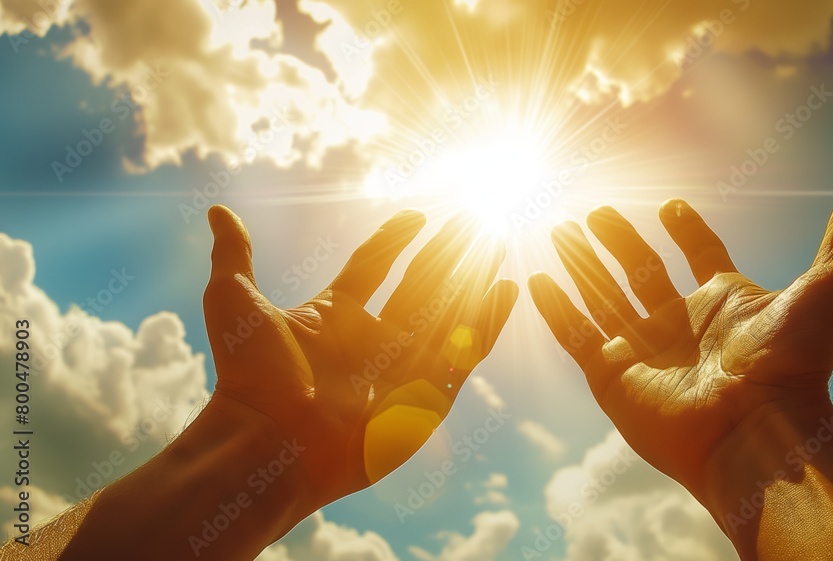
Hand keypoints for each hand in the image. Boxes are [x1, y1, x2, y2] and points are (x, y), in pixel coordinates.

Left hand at [203, 207, 516, 510]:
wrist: (270, 442)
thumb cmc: (251, 377)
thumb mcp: (236, 301)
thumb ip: (234, 254)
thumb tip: (216, 211)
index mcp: (335, 315)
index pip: (373, 266)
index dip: (394, 239)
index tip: (417, 215)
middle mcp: (373, 338)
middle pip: (419, 284)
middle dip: (446, 251)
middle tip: (473, 218)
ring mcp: (402, 367)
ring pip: (448, 311)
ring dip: (473, 277)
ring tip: (497, 243)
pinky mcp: (428, 397)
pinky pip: (465, 354)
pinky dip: (488, 323)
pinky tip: (506, 291)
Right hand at [529, 173, 832, 499]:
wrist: (757, 430)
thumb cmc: (795, 362)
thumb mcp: (831, 284)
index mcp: (724, 302)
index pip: (698, 255)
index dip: (686, 229)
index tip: (670, 206)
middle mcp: (680, 325)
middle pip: (641, 271)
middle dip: (618, 240)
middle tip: (592, 212)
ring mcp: (644, 350)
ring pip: (603, 295)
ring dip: (580, 264)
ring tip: (559, 231)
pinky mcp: (611, 375)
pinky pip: (575, 334)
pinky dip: (555, 307)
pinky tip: (535, 278)